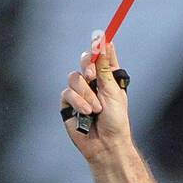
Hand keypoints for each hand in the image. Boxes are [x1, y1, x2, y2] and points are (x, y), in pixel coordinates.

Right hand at [60, 41, 130, 160]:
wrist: (106, 144)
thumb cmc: (115, 120)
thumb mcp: (112, 90)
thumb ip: (105, 67)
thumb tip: (105, 41)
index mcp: (107, 76)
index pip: (101, 54)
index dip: (99, 46)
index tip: (99, 38)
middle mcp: (92, 82)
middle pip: (84, 60)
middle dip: (87, 66)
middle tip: (91, 75)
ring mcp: (79, 92)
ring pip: (74, 77)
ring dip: (85, 93)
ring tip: (95, 109)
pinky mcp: (68, 104)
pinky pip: (67, 93)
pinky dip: (78, 102)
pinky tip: (86, 113)